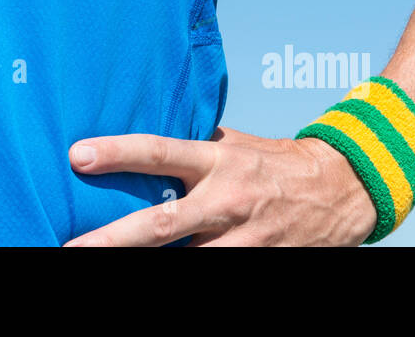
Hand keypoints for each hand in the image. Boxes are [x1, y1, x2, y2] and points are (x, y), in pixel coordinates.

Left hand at [64, 126, 376, 245]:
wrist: (343, 186)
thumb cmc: (274, 161)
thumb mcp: (233, 141)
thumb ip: (191, 143)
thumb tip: (139, 141)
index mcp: (216, 160)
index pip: (159, 151)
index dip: (118, 153)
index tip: (77, 155)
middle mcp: (226, 200)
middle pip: (161, 224)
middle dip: (113, 239)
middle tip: (70, 247)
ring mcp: (245, 238)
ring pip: (190, 260)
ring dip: (149, 264)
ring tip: (99, 267)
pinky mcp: (264, 262)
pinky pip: (219, 273)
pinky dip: (190, 274)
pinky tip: (161, 274)